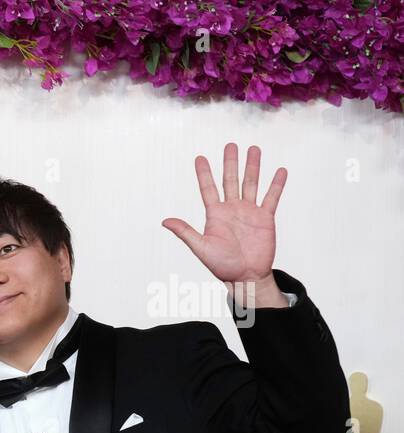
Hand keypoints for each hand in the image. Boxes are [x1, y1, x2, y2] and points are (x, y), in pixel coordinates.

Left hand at [162, 143, 286, 302]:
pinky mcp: (265, 218)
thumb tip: (165, 221)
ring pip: (251, 184)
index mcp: (215, 215)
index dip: (204, 173)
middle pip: (230, 180)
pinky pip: (271, 197)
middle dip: (230, 162)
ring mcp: (249, 212)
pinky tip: (279, 170)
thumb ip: (185, 232)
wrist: (245, 276)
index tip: (200, 157)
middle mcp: (232, 209)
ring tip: (254, 149)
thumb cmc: (221, 265)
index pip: (208, 188)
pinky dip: (276, 184)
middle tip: (230, 145)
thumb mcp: (201, 247)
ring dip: (253, 167)